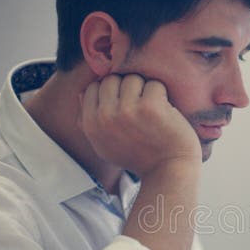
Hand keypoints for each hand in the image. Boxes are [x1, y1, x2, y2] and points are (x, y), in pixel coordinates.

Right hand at [79, 74, 200, 175]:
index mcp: (91, 124)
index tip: (126, 105)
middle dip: (128, 89)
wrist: (168, 171)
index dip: (112, 92)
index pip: (94, 87)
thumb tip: (82, 93)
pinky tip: (165, 113)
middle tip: (142, 108)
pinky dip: (163, 96)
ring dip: (146, 91)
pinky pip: (154, 84)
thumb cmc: (138, 158)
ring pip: (133, 78)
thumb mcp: (104, 145)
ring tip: (153, 111)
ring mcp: (127, 110)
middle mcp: (105, 116)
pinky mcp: (150, 106)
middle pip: (112, 79)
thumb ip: (89, 120)